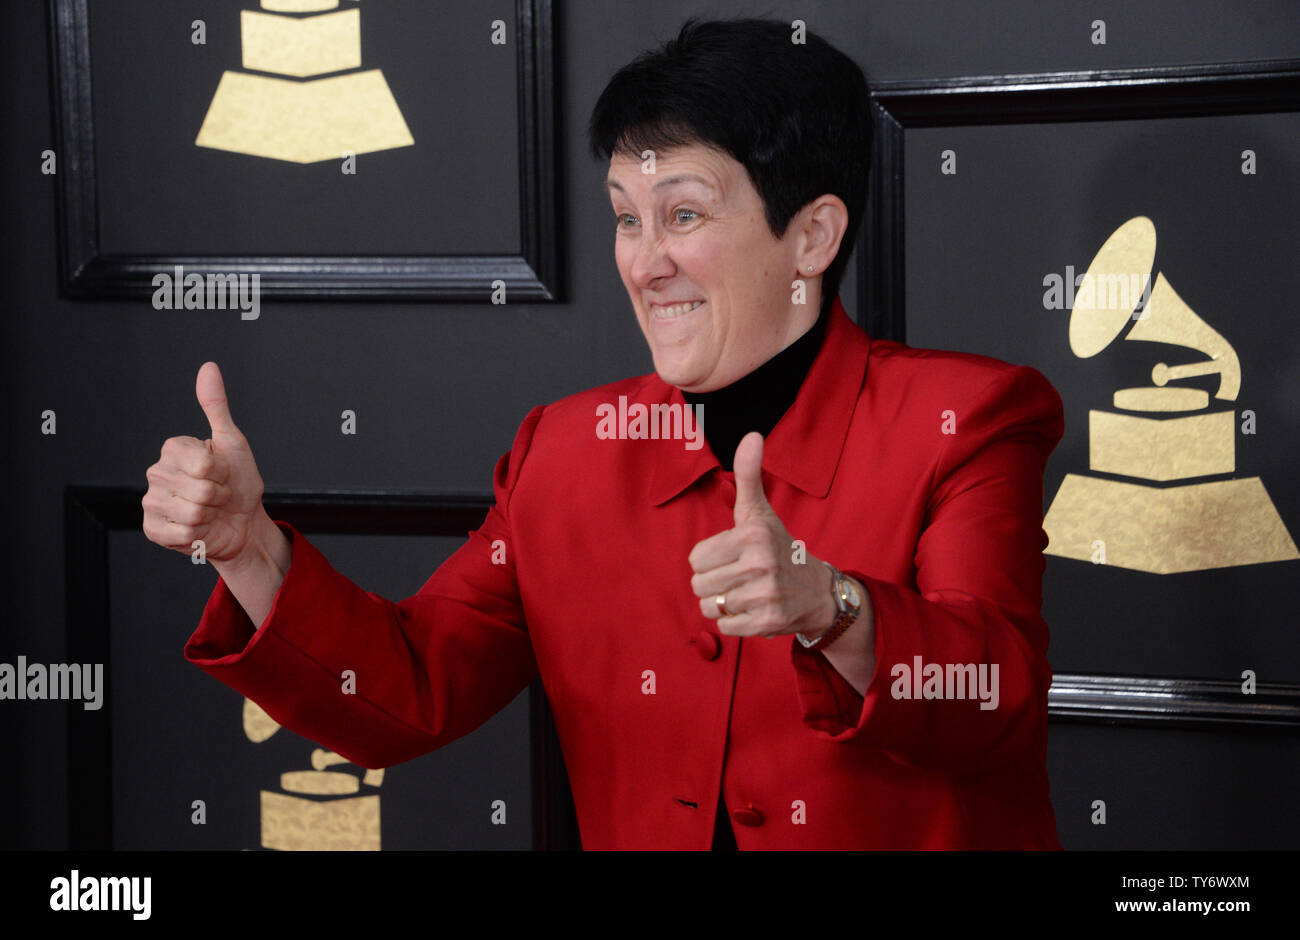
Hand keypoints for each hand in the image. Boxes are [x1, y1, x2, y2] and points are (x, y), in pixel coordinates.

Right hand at [142, 362, 269, 564]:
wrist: (242, 522)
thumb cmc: (239, 482)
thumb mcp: (233, 442)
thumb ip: (216, 406)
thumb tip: (208, 367)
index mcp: (173, 449)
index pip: (203, 463)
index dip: (223, 472)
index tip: (223, 472)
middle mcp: (156, 472)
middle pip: (201, 490)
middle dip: (219, 496)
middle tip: (219, 495)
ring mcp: (151, 502)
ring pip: (192, 514)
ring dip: (210, 516)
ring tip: (210, 511)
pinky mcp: (152, 529)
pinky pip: (180, 534)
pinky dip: (198, 535)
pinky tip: (198, 528)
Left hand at [688, 432, 835, 637]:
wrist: (818, 592)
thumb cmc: (779, 548)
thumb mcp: (760, 512)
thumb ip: (749, 475)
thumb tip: (752, 434)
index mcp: (752, 535)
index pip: (695, 559)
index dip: (709, 560)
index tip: (732, 557)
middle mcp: (760, 564)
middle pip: (699, 585)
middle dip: (714, 584)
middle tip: (738, 578)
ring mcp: (765, 595)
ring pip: (710, 607)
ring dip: (723, 604)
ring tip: (745, 593)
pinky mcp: (768, 622)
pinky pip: (725, 626)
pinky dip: (734, 622)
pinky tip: (753, 609)